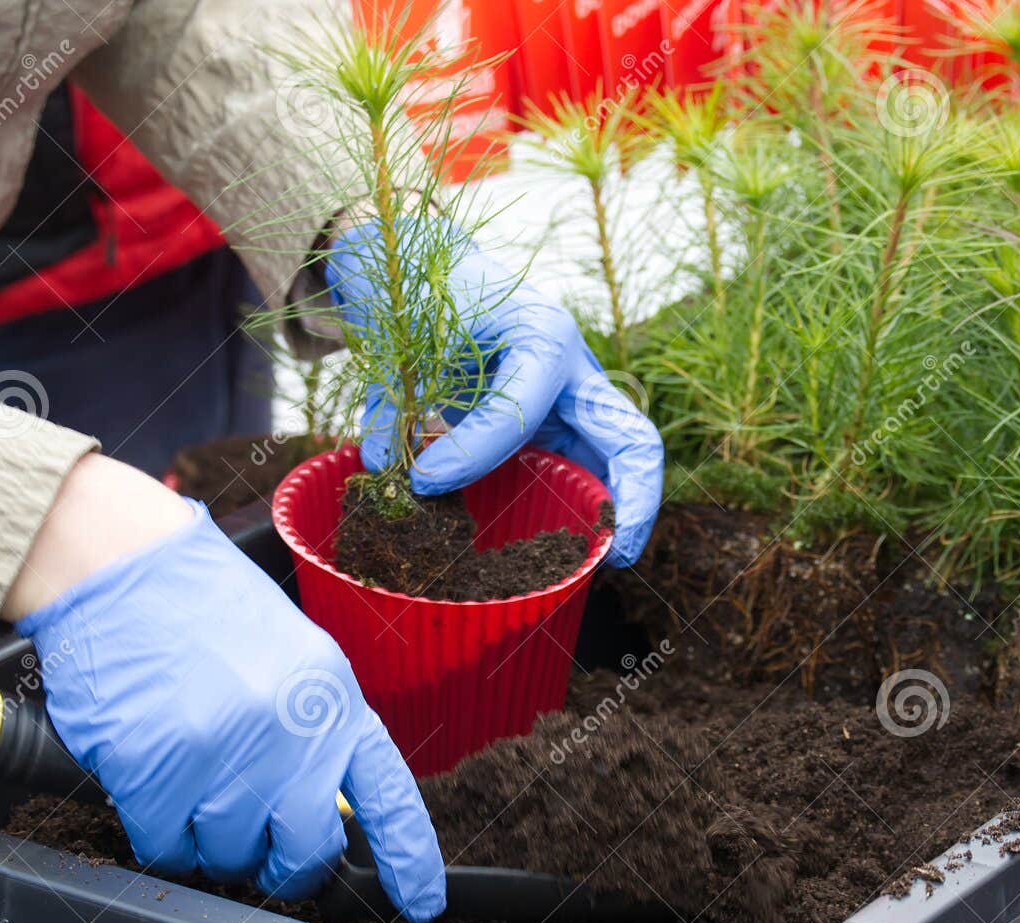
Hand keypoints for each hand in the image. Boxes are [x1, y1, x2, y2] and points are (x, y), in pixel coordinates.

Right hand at [6, 456, 445, 922]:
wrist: (123, 563)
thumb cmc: (201, 609)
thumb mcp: (291, 657)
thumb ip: (315, 731)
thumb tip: (322, 811)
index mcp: (331, 697)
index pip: (387, 795)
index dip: (409, 858)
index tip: (419, 903)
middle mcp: (290, 729)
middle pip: (305, 850)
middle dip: (281, 863)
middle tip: (255, 844)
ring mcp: (225, 751)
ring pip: (230, 856)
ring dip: (208, 839)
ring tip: (190, 780)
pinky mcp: (159, 769)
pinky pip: (167, 849)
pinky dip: (159, 833)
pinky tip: (153, 786)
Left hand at [328, 221, 663, 565]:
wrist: (424, 260)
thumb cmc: (418, 290)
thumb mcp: (401, 345)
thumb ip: (394, 409)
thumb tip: (386, 470)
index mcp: (542, 334)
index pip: (520, 411)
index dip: (471, 453)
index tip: (422, 479)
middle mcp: (573, 366)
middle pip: (630, 437)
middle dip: (633, 500)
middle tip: (612, 555)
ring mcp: (571, 394)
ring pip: (616, 457)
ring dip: (610, 510)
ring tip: (592, 564)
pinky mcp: (557, 416)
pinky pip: (583, 464)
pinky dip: (577, 502)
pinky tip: (554, 543)